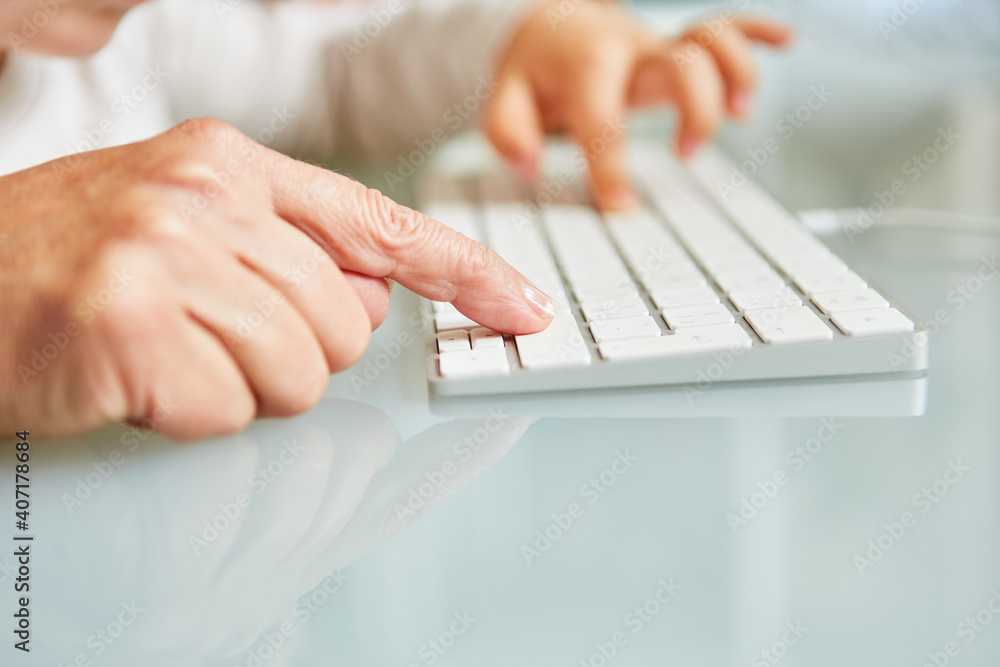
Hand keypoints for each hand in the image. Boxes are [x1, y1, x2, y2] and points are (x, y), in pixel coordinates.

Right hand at [0, 119, 555, 438]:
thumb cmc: (70, 261)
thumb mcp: (184, 223)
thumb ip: (288, 250)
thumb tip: (371, 298)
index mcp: (229, 163)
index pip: (380, 224)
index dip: (465, 272)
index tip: (524, 308)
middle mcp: (206, 195)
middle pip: (344, 325)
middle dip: (291, 354)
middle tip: (207, 335)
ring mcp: (167, 252)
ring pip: (297, 373)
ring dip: (237, 386)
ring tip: (166, 352)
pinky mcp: (131, 320)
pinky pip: (226, 409)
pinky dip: (186, 413)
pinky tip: (132, 375)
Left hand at [484, 1, 790, 209]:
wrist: (550, 22)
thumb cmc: (534, 68)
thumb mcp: (505, 97)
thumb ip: (508, 133)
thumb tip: (529, 165)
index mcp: (586, 65)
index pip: (604, 121)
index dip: (612, 170)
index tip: (620, 207)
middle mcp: (632, 49)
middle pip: (684, 65)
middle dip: (697, 112)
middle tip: (687, 154)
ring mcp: (661, 44)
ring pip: (713, 40)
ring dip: (738, 74)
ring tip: (742, 115)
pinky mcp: (679, 43)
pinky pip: (727, 22)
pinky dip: (758, 30)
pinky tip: (785, 41)